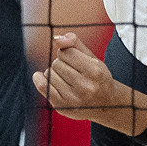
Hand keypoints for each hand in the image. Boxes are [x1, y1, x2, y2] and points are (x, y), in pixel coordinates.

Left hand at [32, 32, 146, 135]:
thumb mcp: (91, 57)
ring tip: (65, 79)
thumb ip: (74, 43)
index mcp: (94, 71)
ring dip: (54, 73)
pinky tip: (42, 77)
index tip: (73, 58)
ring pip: (49, 74)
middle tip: (71, 71)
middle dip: (61, 64)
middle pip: (56, 63)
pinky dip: (40, 80)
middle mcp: (84, 87)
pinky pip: (43, 87)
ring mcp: (73, 99)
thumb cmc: (97, 77)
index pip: (66, 52)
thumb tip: (57, 39)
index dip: (67, 53)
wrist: (106, 104)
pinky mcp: (62, 107)